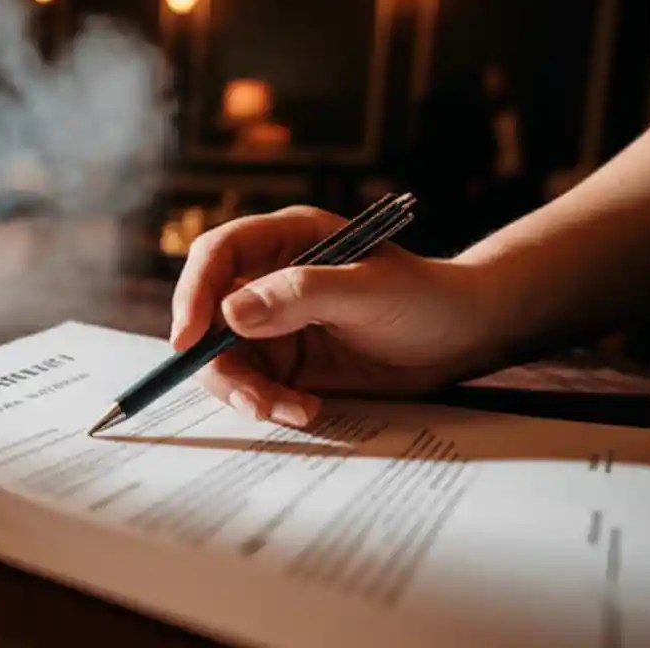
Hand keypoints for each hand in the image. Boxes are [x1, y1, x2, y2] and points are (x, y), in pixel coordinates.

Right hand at [170, 206, 493, 426]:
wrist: (461, 339)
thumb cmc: (426, 298)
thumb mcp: (369, 291)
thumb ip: (301, 295)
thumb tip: (231, 313)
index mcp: (285, 240)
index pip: (217, 255)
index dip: (193, 293)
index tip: (188, 338)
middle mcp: (268, 278)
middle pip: (207, 315)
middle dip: (218, 360)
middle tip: (252, 398)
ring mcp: (272, 323)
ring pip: (223, 357)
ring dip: (246, 390)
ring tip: (293, 409)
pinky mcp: (284, 362)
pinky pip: (251, 385)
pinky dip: (269, 404)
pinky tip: (308, 410)